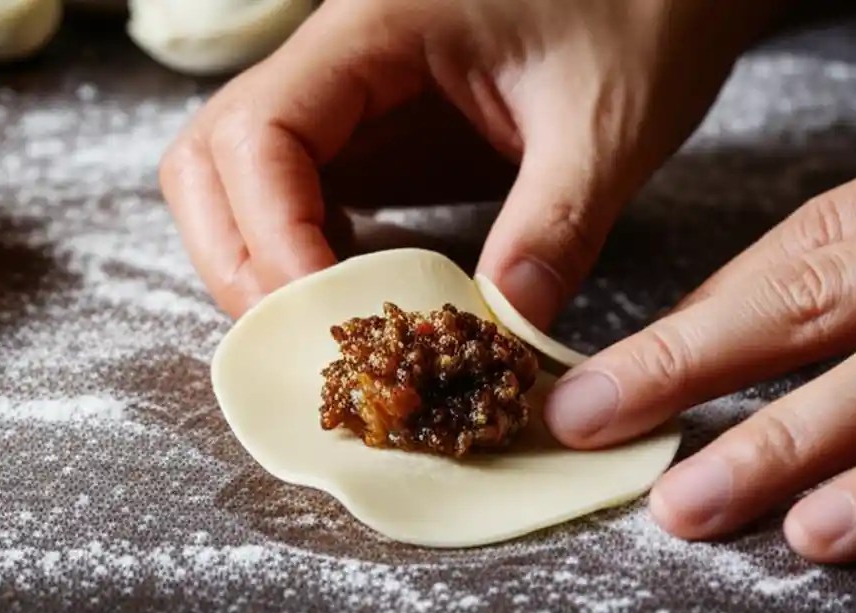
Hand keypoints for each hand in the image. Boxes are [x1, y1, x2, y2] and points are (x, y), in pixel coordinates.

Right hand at [161, 0, 784, 323]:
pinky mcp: (367, 126)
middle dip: (238, 259)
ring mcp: (343, 91)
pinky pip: (292, 191)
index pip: (261, 134)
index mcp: (374, 25)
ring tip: (328, 325)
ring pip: (233, 176)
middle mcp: (335, 53)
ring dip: (257, 260)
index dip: (272, 236)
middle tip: (306, 338)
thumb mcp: (607, 121)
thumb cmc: (643, 12)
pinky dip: (300, 251)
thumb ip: (554, 227)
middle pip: (213, 157)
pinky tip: (355, 291)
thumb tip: (502, 339)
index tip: (330, 316)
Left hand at [545, 146, 855, 563]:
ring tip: (681, 506)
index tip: (583, 384)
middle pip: (812, 300)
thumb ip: (832, 280)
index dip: (683, 323)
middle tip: (583, 421)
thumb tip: (682, 339)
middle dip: (687, 363)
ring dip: (778, 443)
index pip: (791, 257)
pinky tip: (818, 532)